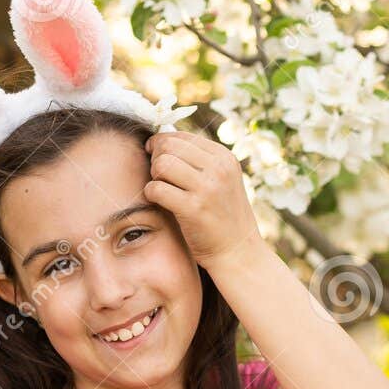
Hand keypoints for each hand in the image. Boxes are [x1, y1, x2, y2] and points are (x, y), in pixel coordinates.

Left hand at [143, 131, 265, 268]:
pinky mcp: (193, 209)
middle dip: (155, 158)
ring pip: (161, 164)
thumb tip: (161, 142)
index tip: (156, 156)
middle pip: (168, 147)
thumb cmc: (223, 216)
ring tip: (161, 187)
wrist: (238, 251)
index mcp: (224, 157)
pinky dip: (151, 193)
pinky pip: (156, 188)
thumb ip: (199, 161)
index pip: (181, 136)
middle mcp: (218, 169)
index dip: (162, 143)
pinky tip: (158, 201)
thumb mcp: (222, 180)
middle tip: (158, 175)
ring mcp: (206, 188)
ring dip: (154, 176)